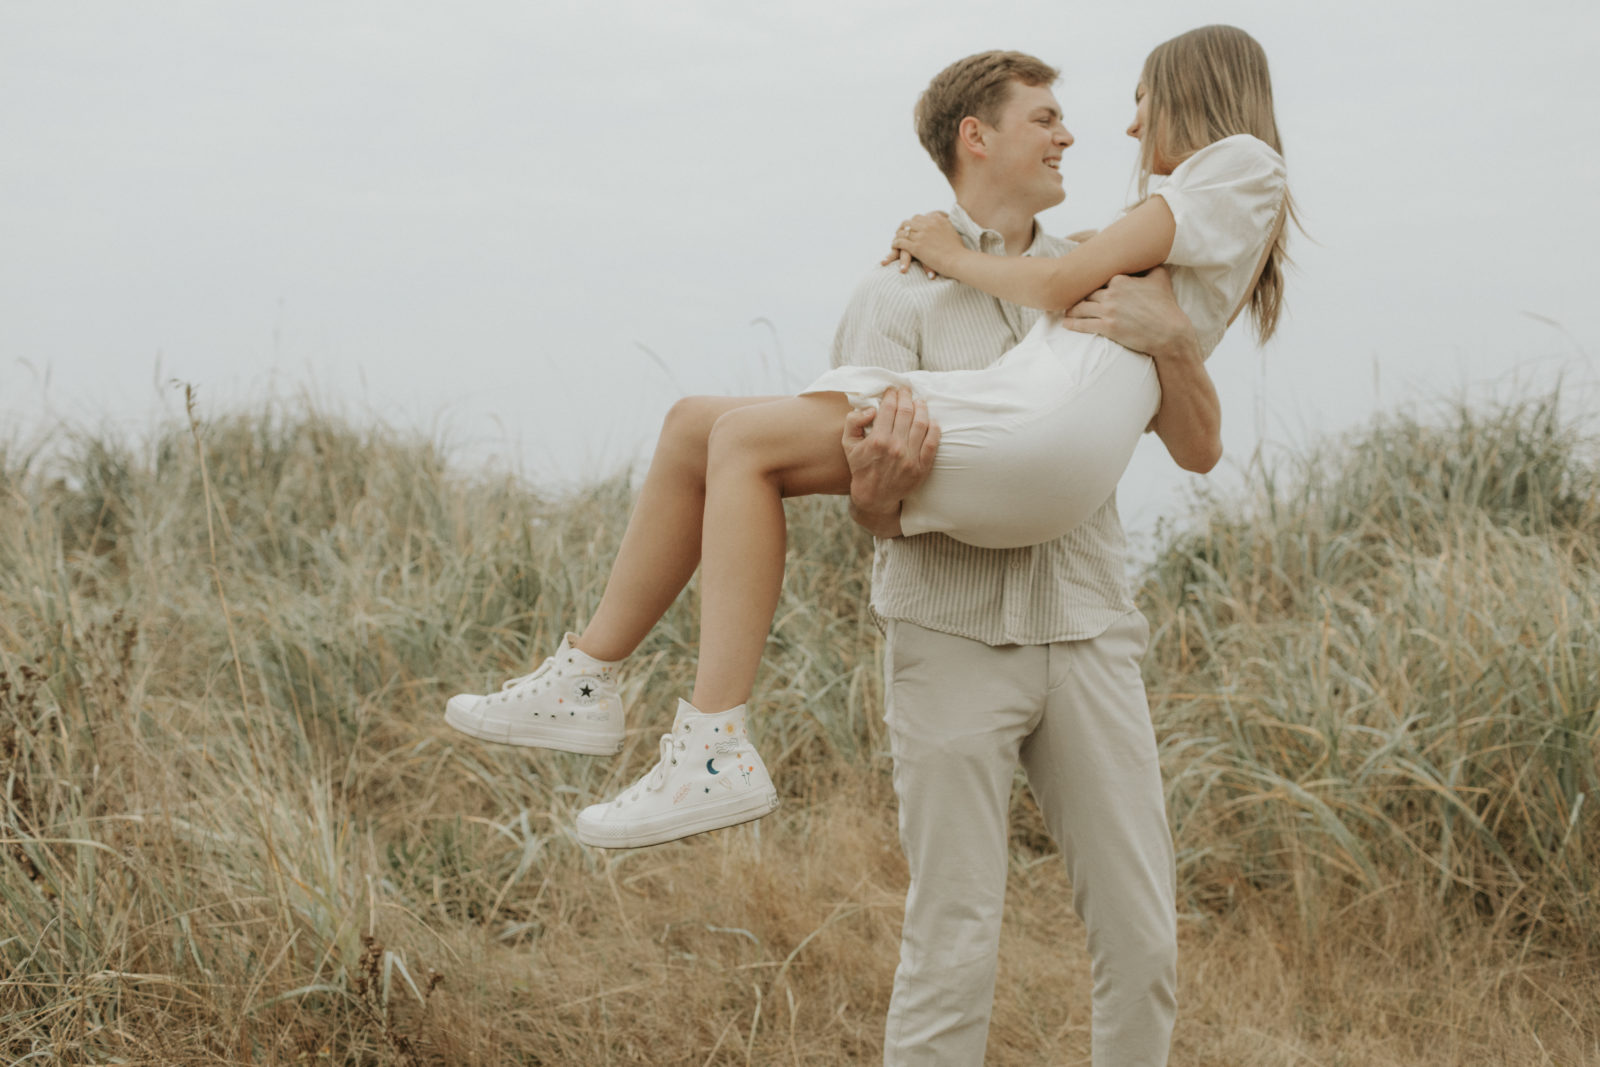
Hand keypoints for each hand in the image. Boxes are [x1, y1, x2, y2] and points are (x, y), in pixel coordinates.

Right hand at [841, 386, 939, 536]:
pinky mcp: (922, 467)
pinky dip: (934, 428)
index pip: (889, 408)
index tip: (892, 390)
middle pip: (906, 412)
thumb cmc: (861, 467)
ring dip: (921, 408)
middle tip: (906, 391)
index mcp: (877, 439)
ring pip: (921, 424)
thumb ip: (853, 421)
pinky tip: (932, 420)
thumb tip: (871, 409)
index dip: (892, 395)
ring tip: (920, 402)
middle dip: (907, 397)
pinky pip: (932, 443)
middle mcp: (895, 447)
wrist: (874, 496)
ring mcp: (910, 458)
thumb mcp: (848, 444)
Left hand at [884, 212, 964, 278]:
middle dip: (903, 227)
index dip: (913, 223)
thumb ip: (945, 224)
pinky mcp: (916, 247)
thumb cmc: (958, 249)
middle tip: (900, 233)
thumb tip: (944, 222)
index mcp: (936, 219)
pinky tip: (894, 247)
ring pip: (902, 231)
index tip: (910, 228)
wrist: (958, 260)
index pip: (919, 217)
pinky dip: (895, 244)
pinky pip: (900, 242)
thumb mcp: (952, 230)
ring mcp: (921, 235)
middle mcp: (928, 224)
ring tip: (895, 240)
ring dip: (897, 235)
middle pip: (909, 222)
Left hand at [1060, 267, 1197, 360]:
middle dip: (1077, 296)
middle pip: (1086, 293)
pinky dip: (1072, 324)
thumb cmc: (1166, 306)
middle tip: (1067, 297)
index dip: (1088, 281)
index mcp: (1120, 279)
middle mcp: (1112, 293)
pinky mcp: (1108, 328)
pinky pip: (1084, 325)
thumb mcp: (1160, 279)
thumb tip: (1146, 256)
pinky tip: (1066, 323)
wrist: (1170, 332)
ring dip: (1071, 310)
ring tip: (1066, 311)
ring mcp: (1108, 311)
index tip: (1080, 281)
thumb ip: (1149, 266)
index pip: (1097, 278)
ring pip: (1081, 308)